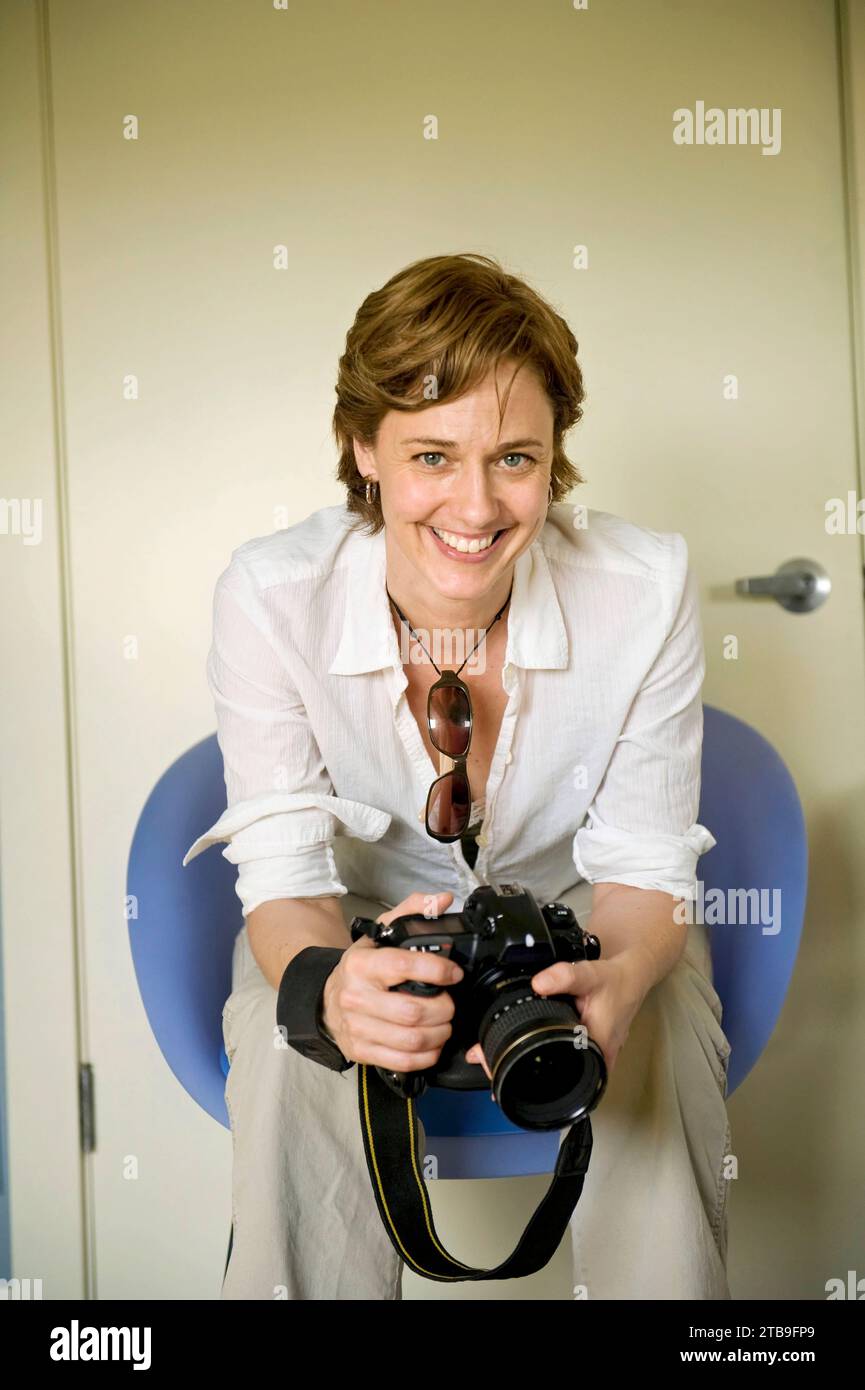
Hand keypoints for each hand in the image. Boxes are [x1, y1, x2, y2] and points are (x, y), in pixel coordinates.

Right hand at [322, 891, 463, 1070]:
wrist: (326, 1000)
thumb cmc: (361, 968)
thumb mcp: (381, 933)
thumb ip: (412, 912)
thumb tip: (443, 900)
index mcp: (362, 964)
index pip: (404, 966)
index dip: (438, 970)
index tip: (454, 973)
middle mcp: (356, 997)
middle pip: (413, 1011)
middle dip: (444, 1009)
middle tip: (450, 1003)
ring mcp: (357, 1027)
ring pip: (411, 1040)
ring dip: (439, 1034)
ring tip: (444, 1024)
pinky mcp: (361, 1051)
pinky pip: (402, 1062)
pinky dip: (426, 1056)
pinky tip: (431, 1044)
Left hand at [466, 948, 651, 1080]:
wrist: (632, 977)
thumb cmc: (615, 981)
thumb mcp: (590, 974)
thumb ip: (565, 976)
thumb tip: (538, 983)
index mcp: (595, 1050)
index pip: (558, 1076)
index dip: (525, 1076)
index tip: (498, 1074)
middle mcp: (594, 1061)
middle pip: (554, 1079)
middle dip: (517, 1074)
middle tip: (486, 1063)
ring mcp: (591, 1058)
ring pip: (555, 1072)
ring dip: (524, 1066)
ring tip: (493, 1059)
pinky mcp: (587, 1050)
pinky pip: (558, 1058)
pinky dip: (537, 1054)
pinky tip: (517, 1049)